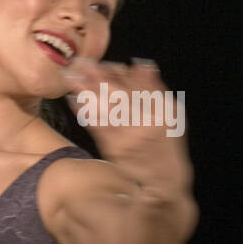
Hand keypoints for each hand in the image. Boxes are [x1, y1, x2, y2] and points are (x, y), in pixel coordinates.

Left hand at [61, 56, 189, 171]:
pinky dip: (85, 112)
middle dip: (97, 75)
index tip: (102, 62)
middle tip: (80, 62)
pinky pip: (97, 126)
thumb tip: (140, 64)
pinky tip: (73, 100)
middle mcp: (147, 121)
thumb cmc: (166, 145)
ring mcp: (130, 135)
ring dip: (86, 90)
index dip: (117, 70)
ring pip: (105, 106)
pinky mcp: (115, 148)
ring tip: (71, 76)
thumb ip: (155, 89)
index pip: (137, 82)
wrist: (163, 180)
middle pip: (119, 92)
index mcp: (163, 109)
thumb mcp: (171, 114)